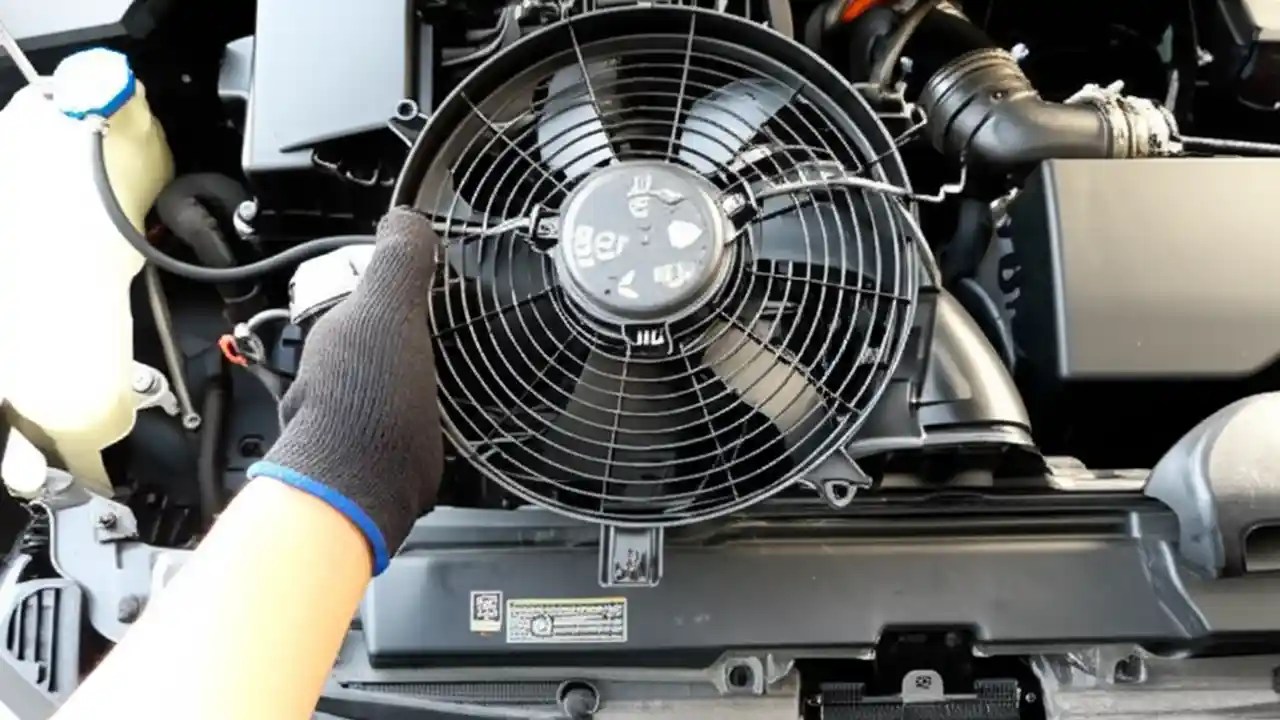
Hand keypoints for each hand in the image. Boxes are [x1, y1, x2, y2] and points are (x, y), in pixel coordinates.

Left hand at [248, 207, 442, 573]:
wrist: (367, 486)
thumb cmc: (366, 398)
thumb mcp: (386, 308)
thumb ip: (397, 260)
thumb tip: (405, 216)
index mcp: (337, 332)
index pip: (371, 294)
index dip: (403, 283)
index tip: (439, 276)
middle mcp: (342, 372)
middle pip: (388, 337)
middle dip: (418, 328)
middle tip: (462, 319)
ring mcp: (365, 414)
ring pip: (400, 377)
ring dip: (428, 370)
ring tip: (470, 360)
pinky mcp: (392, 450)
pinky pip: (419, 416)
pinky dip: (438, 408)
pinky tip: (464, 406)